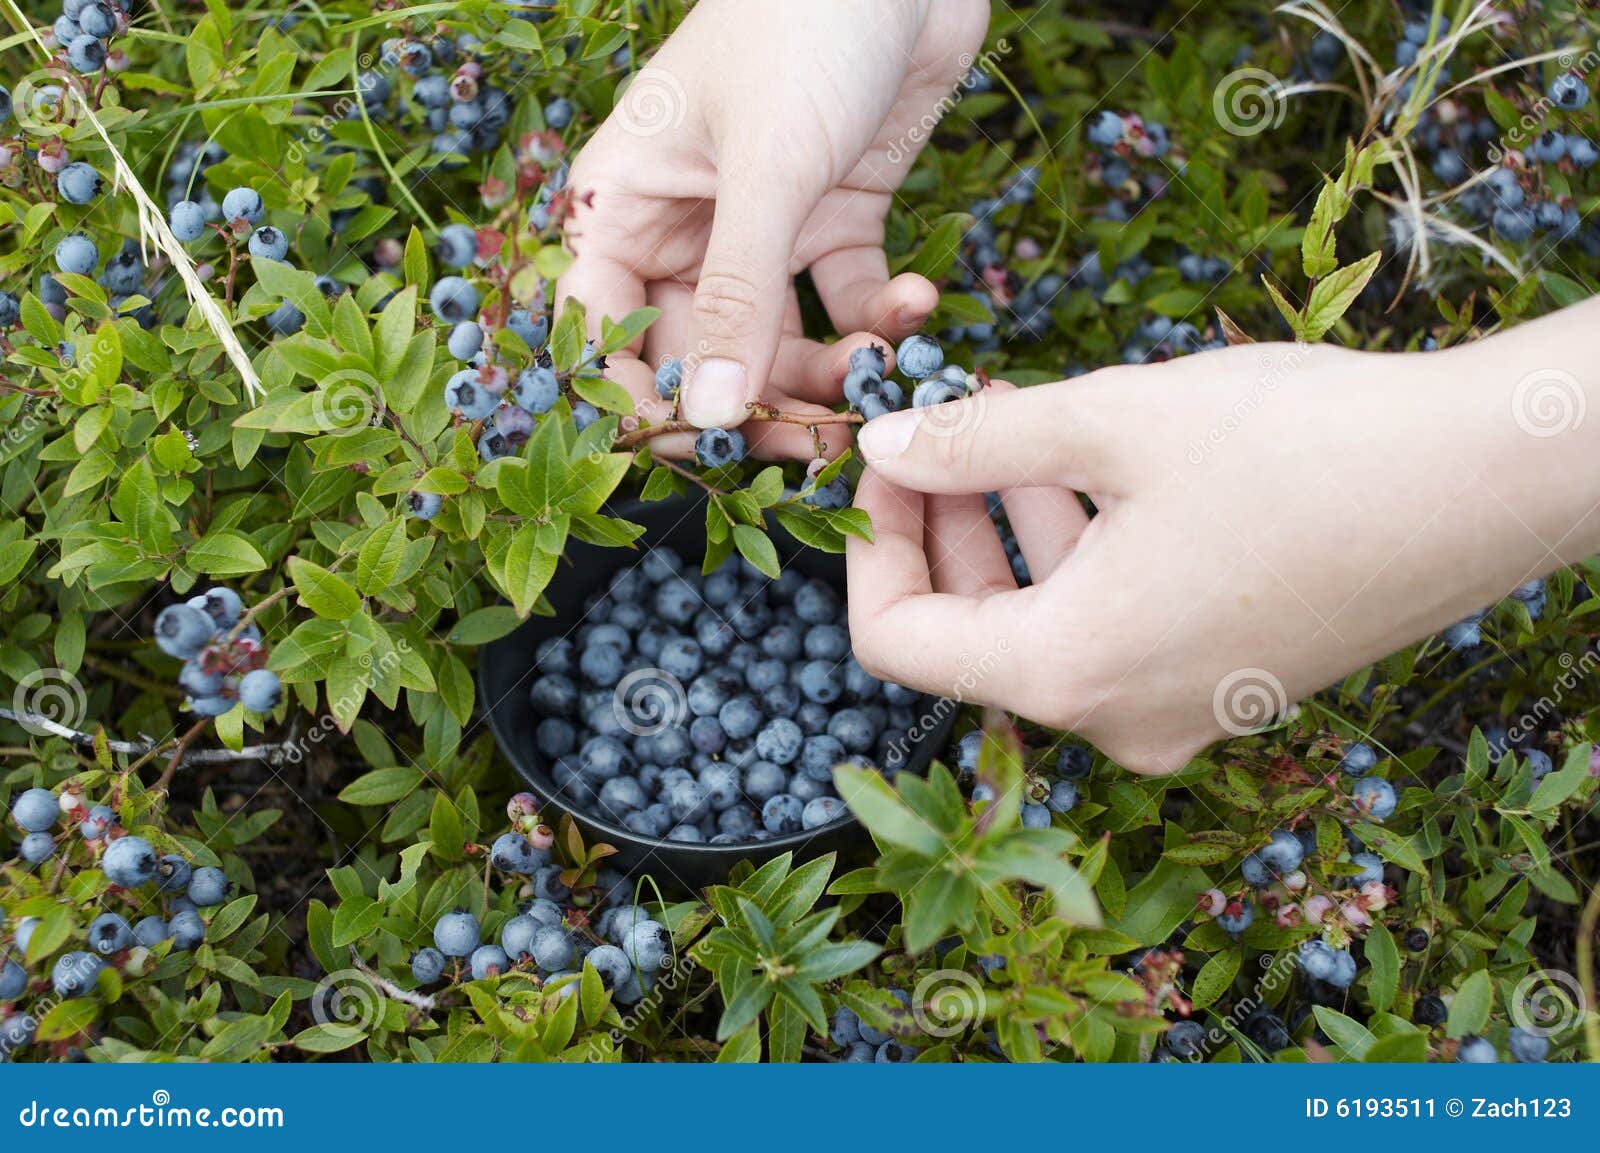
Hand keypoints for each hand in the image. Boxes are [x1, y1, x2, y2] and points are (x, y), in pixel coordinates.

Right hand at [557, 0, 988, 457]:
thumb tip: (710, 415)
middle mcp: (686, 225)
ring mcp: (764, 226)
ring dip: (830, 373)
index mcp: (629, 202)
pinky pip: (846, 300)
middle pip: (701, 353)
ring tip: (882, 376)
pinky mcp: (835, 218)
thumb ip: (739, 296)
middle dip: (757, 404)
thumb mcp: (766, 169)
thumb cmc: (804, 26)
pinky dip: (881, 320)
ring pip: (779, 342)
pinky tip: (917, 307)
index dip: (637, 399)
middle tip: (813, 445)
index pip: (603, 328)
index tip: (696, 450)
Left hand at [845, 305, 1599, 773]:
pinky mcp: (1227, 688)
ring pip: (1046, 623)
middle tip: (945, 423)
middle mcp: (1115, 721)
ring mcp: (1177, 715)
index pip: (893, 642)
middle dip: (944, 524)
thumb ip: (974, 443)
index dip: (868, 546)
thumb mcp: (1110, 422)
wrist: (1483, 480)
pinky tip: (1099, 464)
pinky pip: (1115, 629)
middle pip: (971, 634)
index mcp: (1068, 672)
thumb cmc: (1299, 445)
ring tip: (1022, 422)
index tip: (881, 461)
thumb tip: (881, 447)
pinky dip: (1085, 554)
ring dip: (1016, 526)